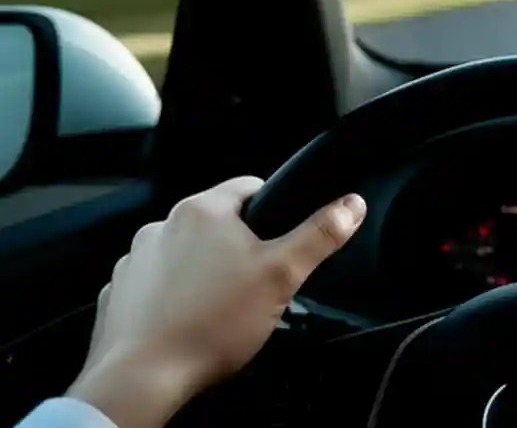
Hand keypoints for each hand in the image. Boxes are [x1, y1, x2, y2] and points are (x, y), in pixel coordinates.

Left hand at [67, 177, 366, 427]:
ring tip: (219, 309)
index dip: (274, 212)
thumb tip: (351, 204)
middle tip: (256, 285)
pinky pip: (155, 284)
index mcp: (204, 210)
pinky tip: (187, 321)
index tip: (281, 244)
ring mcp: (135, 259)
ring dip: (202, 271)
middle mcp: (161, 225)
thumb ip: (319, 235)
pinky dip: (171, 297)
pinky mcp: (118, 292)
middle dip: (238, 249)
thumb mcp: (283, 276)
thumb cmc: (212, 325)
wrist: (143, 376)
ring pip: (185, 253)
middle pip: (217, 223)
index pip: (250, 186)